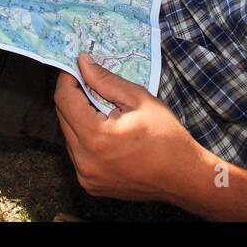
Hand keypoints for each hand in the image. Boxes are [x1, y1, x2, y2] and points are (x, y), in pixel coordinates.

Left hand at [54, 52, 207, 202]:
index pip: (63, 99)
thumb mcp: (139, 99)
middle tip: (94, 88)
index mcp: (95, 136)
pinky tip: (107, 135)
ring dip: (79, 119)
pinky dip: (86, 140)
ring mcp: (86, 176)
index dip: (68, 79)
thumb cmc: (166, 137)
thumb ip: (105, 80)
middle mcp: (84, 160)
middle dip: (74, 98)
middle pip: (62, 117)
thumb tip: (82, 61)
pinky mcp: (91, 185)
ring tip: (105, 113)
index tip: (78, 69)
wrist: (183, 177)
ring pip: (69, 136)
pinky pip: (78, 154)